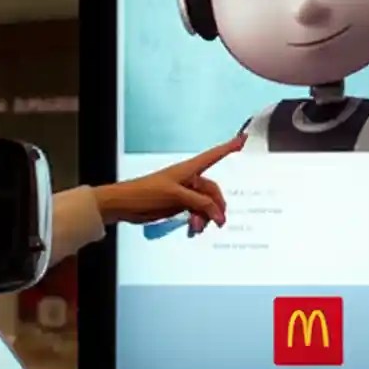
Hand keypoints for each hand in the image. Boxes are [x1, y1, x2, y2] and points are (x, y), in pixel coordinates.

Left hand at [93, 133, 244, 232]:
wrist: (126, 205)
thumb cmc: (146, 192)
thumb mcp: (176, 196)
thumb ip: (200, 203)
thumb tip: (218, 213)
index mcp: (188, 169)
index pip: (213, 156)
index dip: (229, 147)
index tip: (243, 139)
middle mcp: (189, 179)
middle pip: (213, 191)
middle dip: (216, 206)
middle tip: (218, 222)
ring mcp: (184, 193)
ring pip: (205, 205)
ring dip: (205, 217)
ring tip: (197, 228)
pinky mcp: (178, 205)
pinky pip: (196, 212)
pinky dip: (197, 221)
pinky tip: (193, 229)